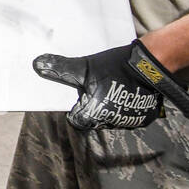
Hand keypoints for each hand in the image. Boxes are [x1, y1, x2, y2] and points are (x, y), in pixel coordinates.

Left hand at [34, 39, 188, 130]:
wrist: (152, 64)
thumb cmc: (115, 66)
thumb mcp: (84, 66)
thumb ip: (61, 69)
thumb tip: (37, 65)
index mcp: (93, 114)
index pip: (76, 120)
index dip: (74, 108)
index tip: (78, 95)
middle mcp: (111, 123)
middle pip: (93, 119)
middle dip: (91, 106)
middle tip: (94, 88)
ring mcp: (129, 123)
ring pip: (111, 119)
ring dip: (108, 107)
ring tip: (109, 88)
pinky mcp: (143, 119)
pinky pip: (128, 116)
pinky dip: (123, 107)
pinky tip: (122, 92)